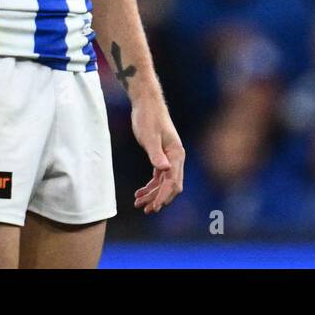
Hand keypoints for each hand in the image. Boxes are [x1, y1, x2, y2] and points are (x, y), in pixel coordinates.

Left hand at [130, 96, 185, 213]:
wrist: (146, 104)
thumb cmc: (148, 118)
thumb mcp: (150, 136)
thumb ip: (156, 154)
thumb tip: (165, 170)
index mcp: (176, 154)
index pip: (173, 181)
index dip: (164, 196)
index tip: (154, 207)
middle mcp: (176, 158)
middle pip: (171, 185)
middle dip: (159, 199)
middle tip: (145, 209)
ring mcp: (169, 157)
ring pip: (164, 183)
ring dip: (153, 194)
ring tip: (138, 203)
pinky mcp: (161, 156)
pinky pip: (159, 177)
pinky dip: (151, 186)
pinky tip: (140, 192)